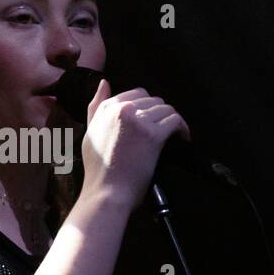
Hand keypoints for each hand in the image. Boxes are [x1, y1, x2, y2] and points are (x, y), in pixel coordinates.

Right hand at [80, 79, 191, 208]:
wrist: (106, 192)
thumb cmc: (98, 169)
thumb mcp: (90, 132)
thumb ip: (96, 106)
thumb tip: (105, 82)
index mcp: (106, 108)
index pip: (136, 94)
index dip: (147, 108)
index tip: (152, 122)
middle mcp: (122, 109)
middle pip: (153, 100)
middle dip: (159, 115)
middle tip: (162, 132)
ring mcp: (138, 120)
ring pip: (166, 109)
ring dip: (171, 122)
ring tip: (174, 136)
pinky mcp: (153, 134)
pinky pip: (175, 121)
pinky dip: (182, 129)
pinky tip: (183, 139)